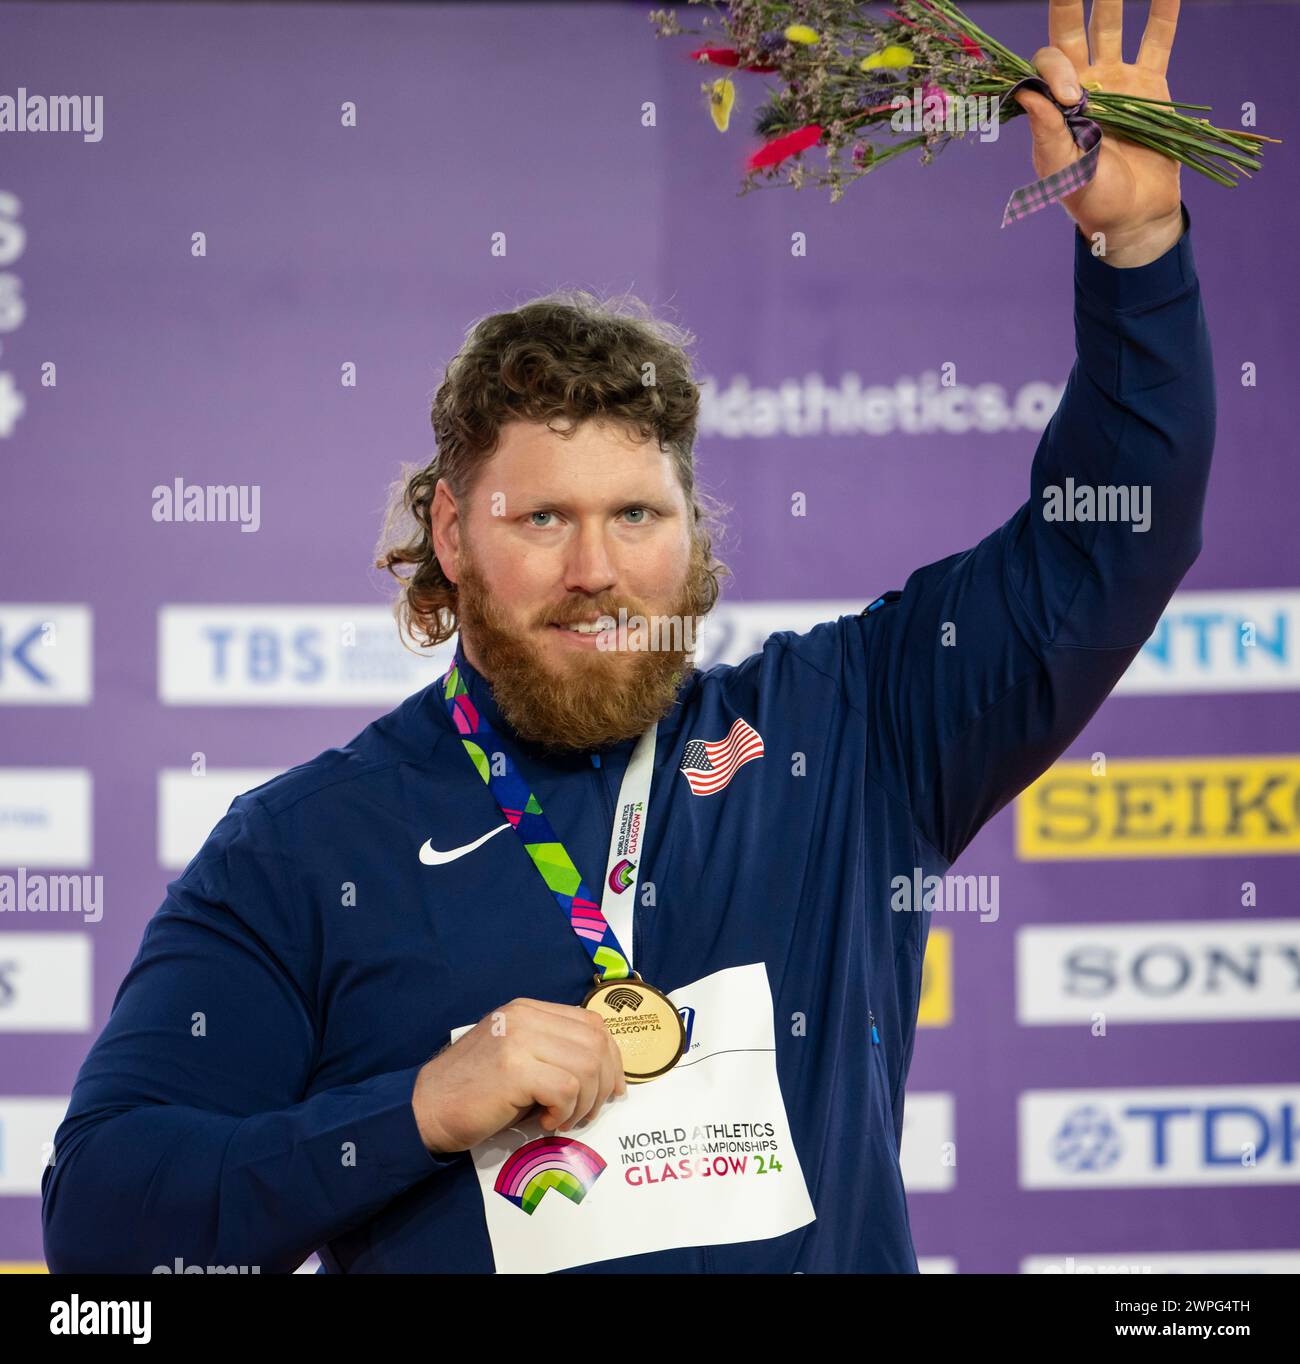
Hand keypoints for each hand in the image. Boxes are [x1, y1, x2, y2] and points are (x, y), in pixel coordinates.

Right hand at [412, 997, 626, 1151]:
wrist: (425, 1108)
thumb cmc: (474, 1091)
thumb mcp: (519, 1056)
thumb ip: (554, 1051)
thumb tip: (605, 1073)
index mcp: (529, 1009)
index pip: (592, 1022)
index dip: (611, 1058)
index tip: (613, 1089)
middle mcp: (526, 1016)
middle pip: (596, 1042)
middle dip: (603, 1084)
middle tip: (588, 1112)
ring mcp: (519, 1039)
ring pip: (586, 1066)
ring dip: (584, 1102)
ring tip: (564, 1119)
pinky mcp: (514, 1068)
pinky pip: (566, 1088)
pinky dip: (565, 1112)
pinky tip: (546, 1121)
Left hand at [1015, 1, 1183, 265]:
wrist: (1133, 213)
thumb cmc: (1091, 198)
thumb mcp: (1063, 171)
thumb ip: (1046, 133)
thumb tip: (1026, 93)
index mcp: (1054, 104)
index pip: (1050, 64)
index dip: (1057, 68)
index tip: (1074, 98)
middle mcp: (1082, 83)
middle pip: (1071, 31)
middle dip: (1069, 2)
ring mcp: (1117, 79)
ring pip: (1111, 26)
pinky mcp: (1150, 83)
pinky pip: (1157, 40)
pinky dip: (1163, 13)